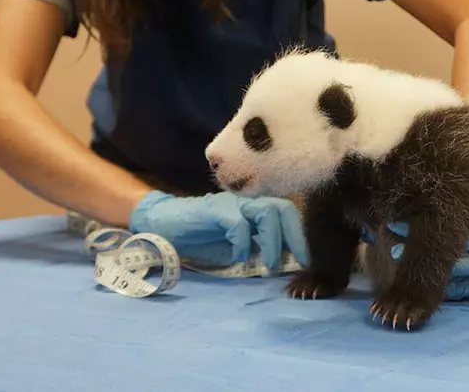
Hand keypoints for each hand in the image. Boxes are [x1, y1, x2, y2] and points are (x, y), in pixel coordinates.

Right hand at [129, 190, 308, 269]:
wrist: (163, 226)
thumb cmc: (201, 238)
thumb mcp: (235, 247)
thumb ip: (256, 249)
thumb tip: (283, 263)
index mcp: (254, 210)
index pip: (287, 213)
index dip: (299, 236)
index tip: (305, 261)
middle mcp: (246, 202)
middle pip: (282, 208)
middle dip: (294, 236)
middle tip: (296, 262)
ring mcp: (230, 204)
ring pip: (266, 211)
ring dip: (272, 240)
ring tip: (269, 265)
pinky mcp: (213, 210)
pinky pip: (237, 222)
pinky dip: (242, 242)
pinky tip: (239, 258)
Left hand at [384, 141, 468, 299]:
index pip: (461, 214)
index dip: (432, 211)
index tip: (406, 202)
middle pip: (449, 241)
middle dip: (417, 235)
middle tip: (389, 225)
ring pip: (453, 267)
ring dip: (423, 260)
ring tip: (393, 251)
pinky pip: (466, 288)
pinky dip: (443, 285)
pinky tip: (421, 276)